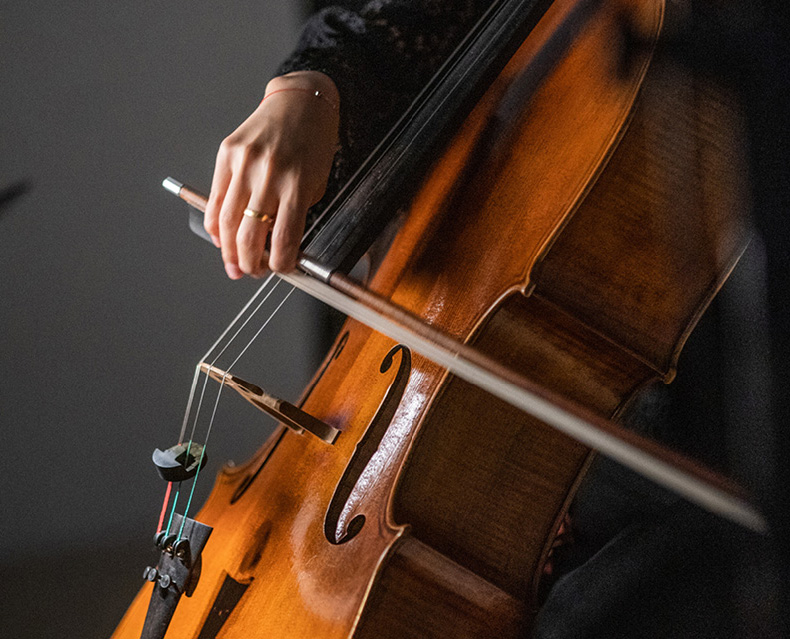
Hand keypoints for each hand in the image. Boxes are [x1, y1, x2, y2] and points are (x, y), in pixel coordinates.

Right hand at [204, 71, 339, 276]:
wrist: (301, 102)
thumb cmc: (313, 143)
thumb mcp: (317, 182)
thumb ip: (296, 214)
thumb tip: (275, 247)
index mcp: (298, 185)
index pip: (284, 239)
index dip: (281, 264)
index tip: (280, 270)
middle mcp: (270, 175)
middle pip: (249, 235)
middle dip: (249, 263)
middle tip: (251, 273)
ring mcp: (245, 163)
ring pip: (226, 221)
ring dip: (227, 250)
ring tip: (233, 263)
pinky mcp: (227, 152)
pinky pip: (215, 198)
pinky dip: (215, 224)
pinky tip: (220, 237)